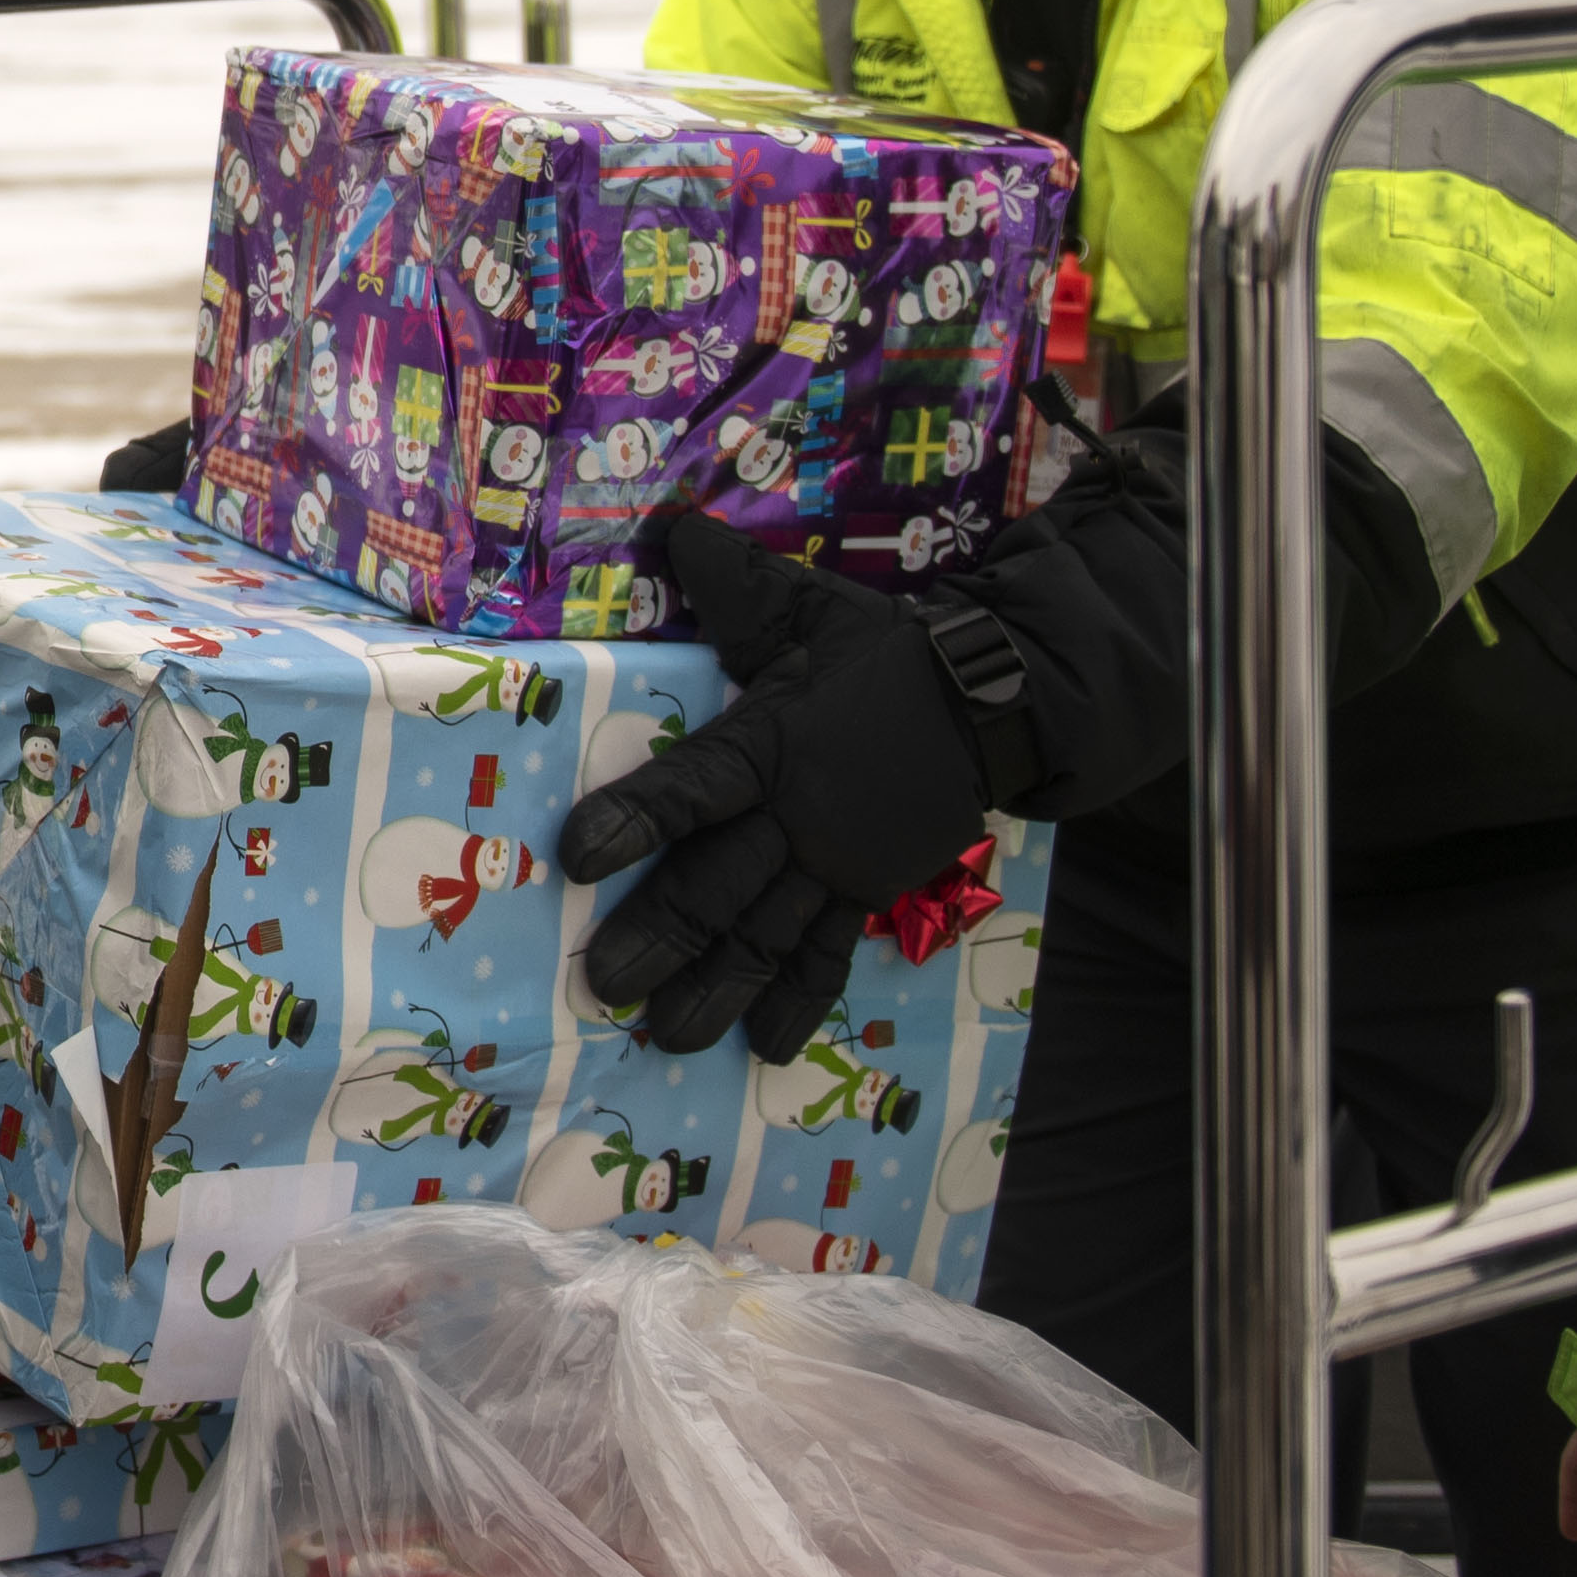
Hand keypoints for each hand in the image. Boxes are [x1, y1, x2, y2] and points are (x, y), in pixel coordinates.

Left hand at [555, 508, 1018, 1061]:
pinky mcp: (868, 891)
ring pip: (766, 936)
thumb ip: (737, 584)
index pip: (694, 787)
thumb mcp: (809, 610)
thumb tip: (673, 526)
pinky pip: (830, 954)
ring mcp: (836, 864)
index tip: (578, 855)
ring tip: (667, 1037)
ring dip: (716, 989)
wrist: (998, 702)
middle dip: (660, 937)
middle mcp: (800, 817)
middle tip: (603, 986)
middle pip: (719, 884)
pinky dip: (801, 1003)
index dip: (637, 820)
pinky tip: (769, 1050)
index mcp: (773, 744)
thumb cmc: (885, 654)